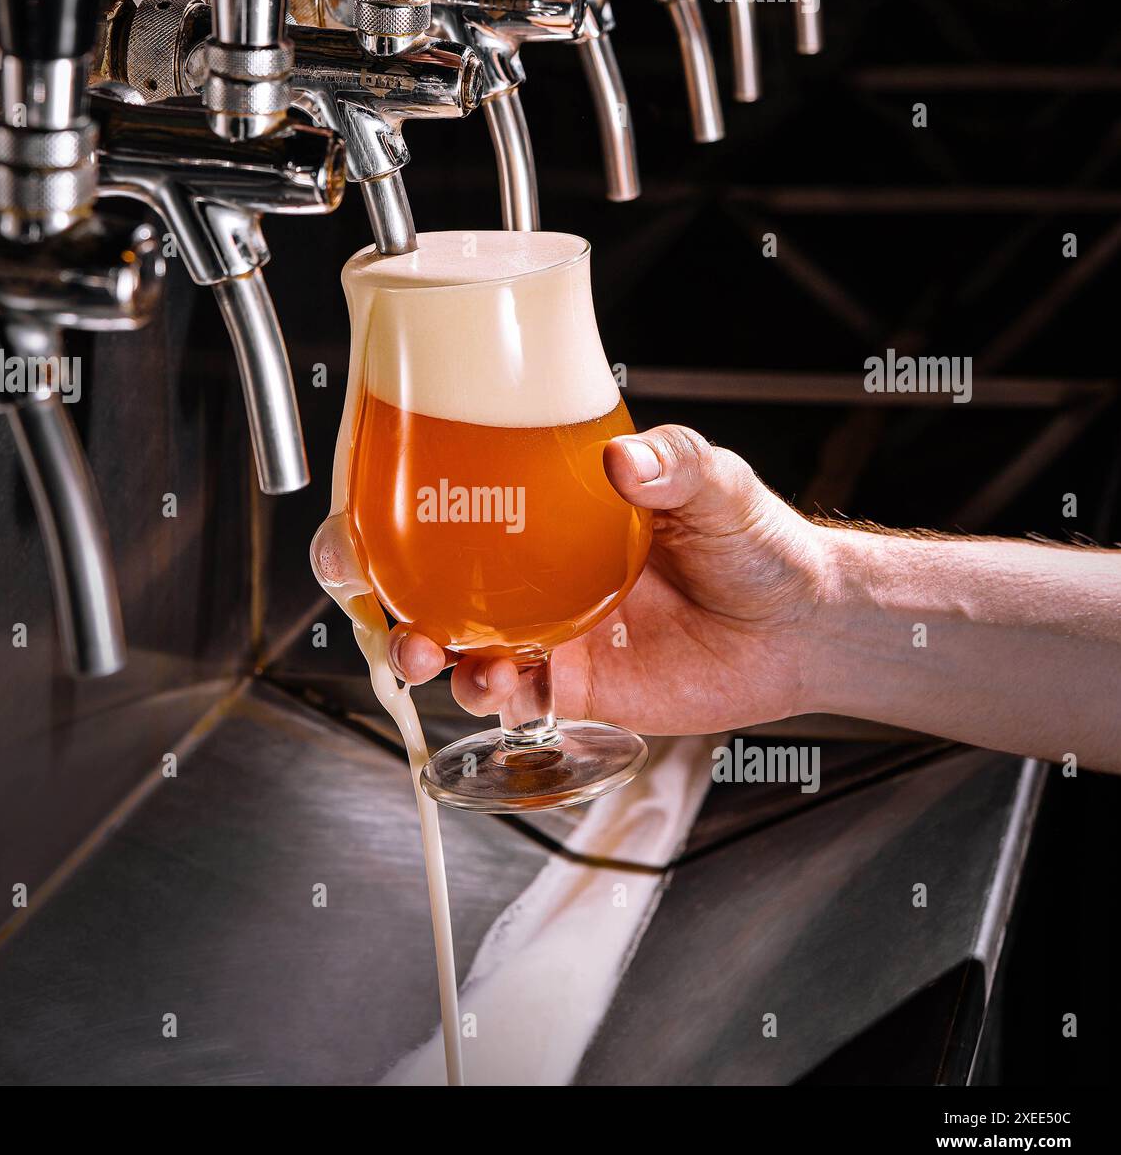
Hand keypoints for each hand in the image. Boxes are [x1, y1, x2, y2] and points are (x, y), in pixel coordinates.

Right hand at [388, 424, 832, 734]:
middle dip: (377, 595)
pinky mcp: (574, 687)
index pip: (446, 504)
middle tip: (373, 602)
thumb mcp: (715, 482)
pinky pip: (512, 696)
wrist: (799, 623)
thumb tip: (624, 459)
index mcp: (544, 513)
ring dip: (424, 652)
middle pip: (424, 582)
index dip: (382, 515)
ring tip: (430, 654)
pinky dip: (492, 694)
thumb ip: (674, 462)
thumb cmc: (753, 540)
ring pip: (455, 646)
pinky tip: (503, 683)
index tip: (356, 524)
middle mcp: (530, 574)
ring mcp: (547, 632)